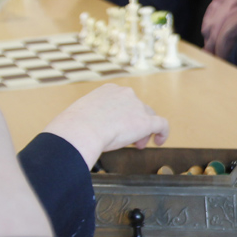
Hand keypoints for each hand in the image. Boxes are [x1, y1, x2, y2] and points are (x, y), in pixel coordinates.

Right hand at [42, 84, 168, 168]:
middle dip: (135, 124)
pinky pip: (162, 124)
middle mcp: (125, 94)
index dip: (125, 115)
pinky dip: (163, 132)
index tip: (119, 128)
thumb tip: (84, 132)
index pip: (124, 100)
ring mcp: (136, 106)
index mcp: (109, 90)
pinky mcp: (145, 121)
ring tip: (137, 145)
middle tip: (131, 141)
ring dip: (144, 131)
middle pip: (138, 108)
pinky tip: (160, 141)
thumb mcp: (81, 115)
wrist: (80, 130)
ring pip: (148, 117)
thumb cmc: (73, 126)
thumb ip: (90, 118)